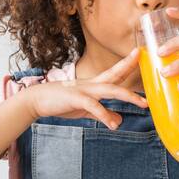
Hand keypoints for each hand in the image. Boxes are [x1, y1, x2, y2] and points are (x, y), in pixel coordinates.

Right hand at [21, 48, 147, 129]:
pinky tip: (113, 124)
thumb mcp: (85, 109)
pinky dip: (104, 115)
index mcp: (93, 84)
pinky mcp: (75, 99)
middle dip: (129, 66)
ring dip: (127, 96)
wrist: (36, 101)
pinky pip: (93, 106)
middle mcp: (91, 84)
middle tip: (143, 58)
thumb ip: (102, 112)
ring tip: (143, 104)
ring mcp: (83, 90)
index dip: (127, 63)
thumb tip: (119, 120)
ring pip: (109, 89)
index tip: (140, 54)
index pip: (114, 72)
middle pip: (114, 74)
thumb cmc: (60, 102)